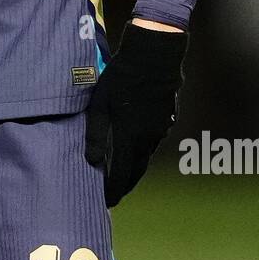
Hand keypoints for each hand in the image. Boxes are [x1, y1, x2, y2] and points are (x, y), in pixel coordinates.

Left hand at [84, 20, 188, 207]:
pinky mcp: (167, 119)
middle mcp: (148, 138)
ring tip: (122, 175)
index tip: (106, 203)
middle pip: (136, 171)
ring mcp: (160, 129)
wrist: (154, 56)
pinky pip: (153, 142)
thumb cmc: (120, 77)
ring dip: (134, 167)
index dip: (114, 191)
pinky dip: (142, 150)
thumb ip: (95, 134)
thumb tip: (91, 162)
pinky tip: (135, 147)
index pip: (121, 175)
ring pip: (146, 156)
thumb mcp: (100, 103)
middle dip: (125, 185)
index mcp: (129, 137)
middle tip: (115, 195)